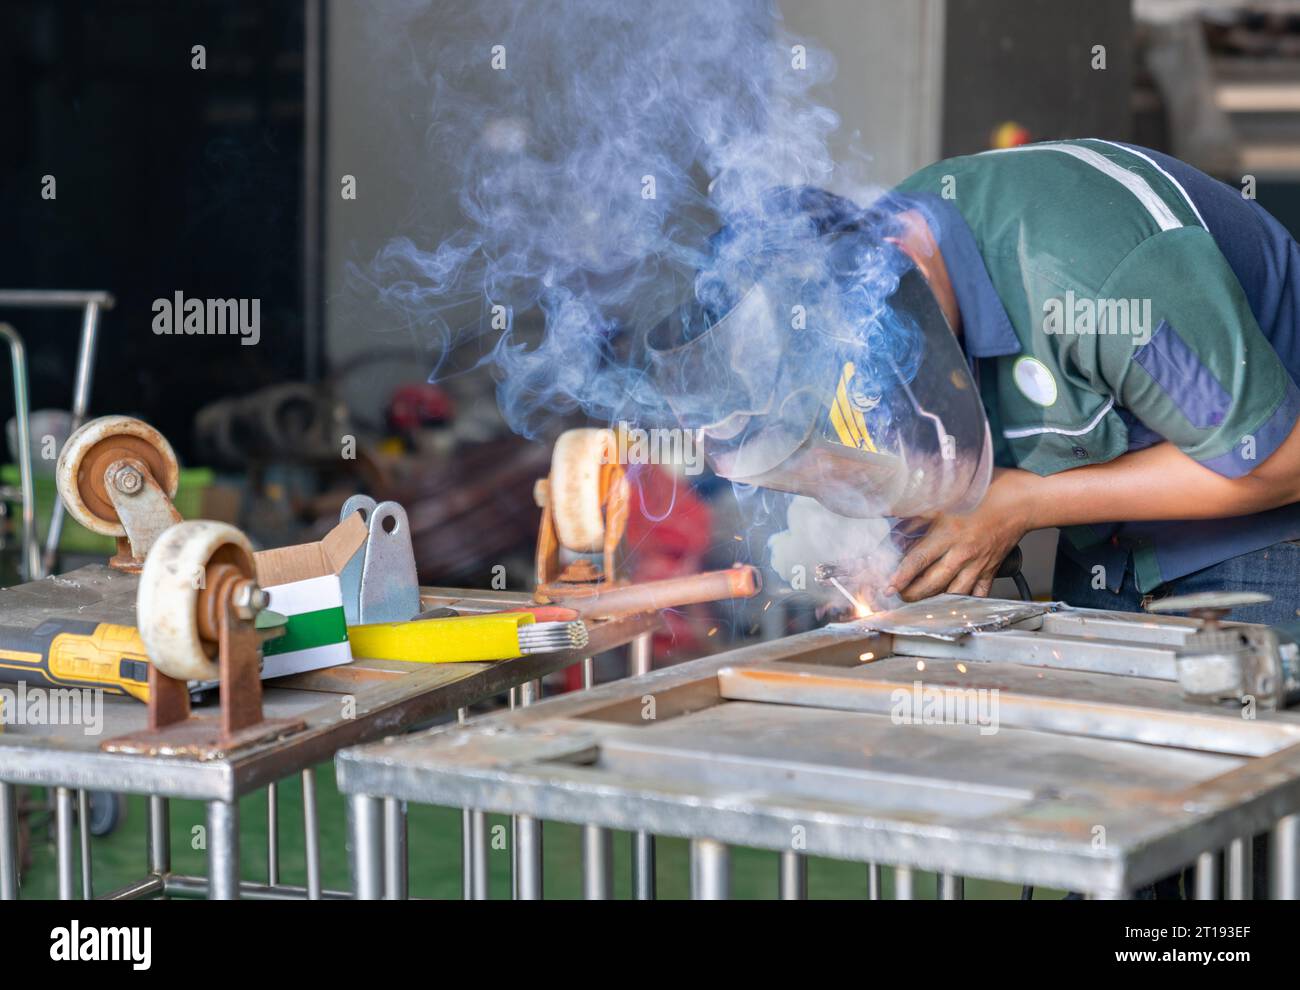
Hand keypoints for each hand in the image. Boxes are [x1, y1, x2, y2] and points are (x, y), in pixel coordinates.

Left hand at [885, 469, 1035, 600]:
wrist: (1023, 501)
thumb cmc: (988, 492)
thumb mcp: (948, 497)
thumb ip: (921, 515)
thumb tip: (900, 529)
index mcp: (949, 533)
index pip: (919, 560)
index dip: (901, 575)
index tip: (889, 586)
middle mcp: (963, 553)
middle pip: (932, 583)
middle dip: (912, 593)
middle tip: (899, 595)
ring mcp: (978, 565)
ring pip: (953, 593)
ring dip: (934, 601)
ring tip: (919, 601)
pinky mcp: (991, 570)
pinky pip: (978, 594)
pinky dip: (966, 602)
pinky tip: (954, 605)